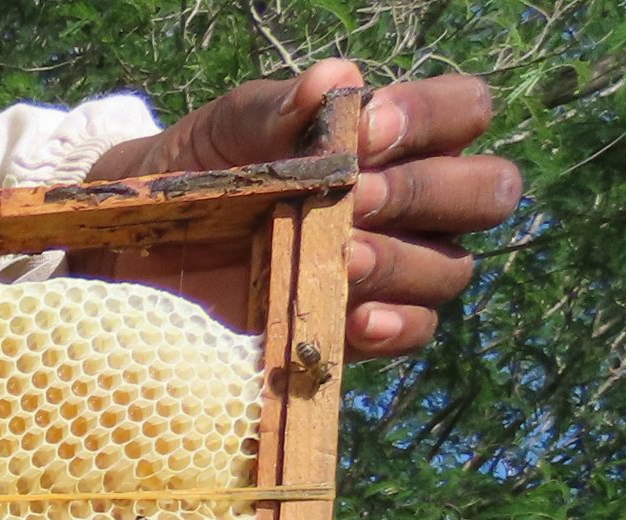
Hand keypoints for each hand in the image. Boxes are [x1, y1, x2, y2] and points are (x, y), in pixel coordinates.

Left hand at [76, 61, 522, 359]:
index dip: (432, 117)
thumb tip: (334, 80)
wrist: (141, 249)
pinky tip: (360, 319)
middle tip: (359, 197)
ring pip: (449, 267)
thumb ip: (278, 108)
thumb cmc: (200, 171)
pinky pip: (411, 332)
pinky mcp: (358, 330)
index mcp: (396, 137)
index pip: (464, 111)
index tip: (367, 131)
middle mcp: (412, 203)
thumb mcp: (227, 131)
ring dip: (401, 261)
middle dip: (428, 192)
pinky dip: (393, 326)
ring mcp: (392, 268)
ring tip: (343, 256)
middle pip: (485, 192)